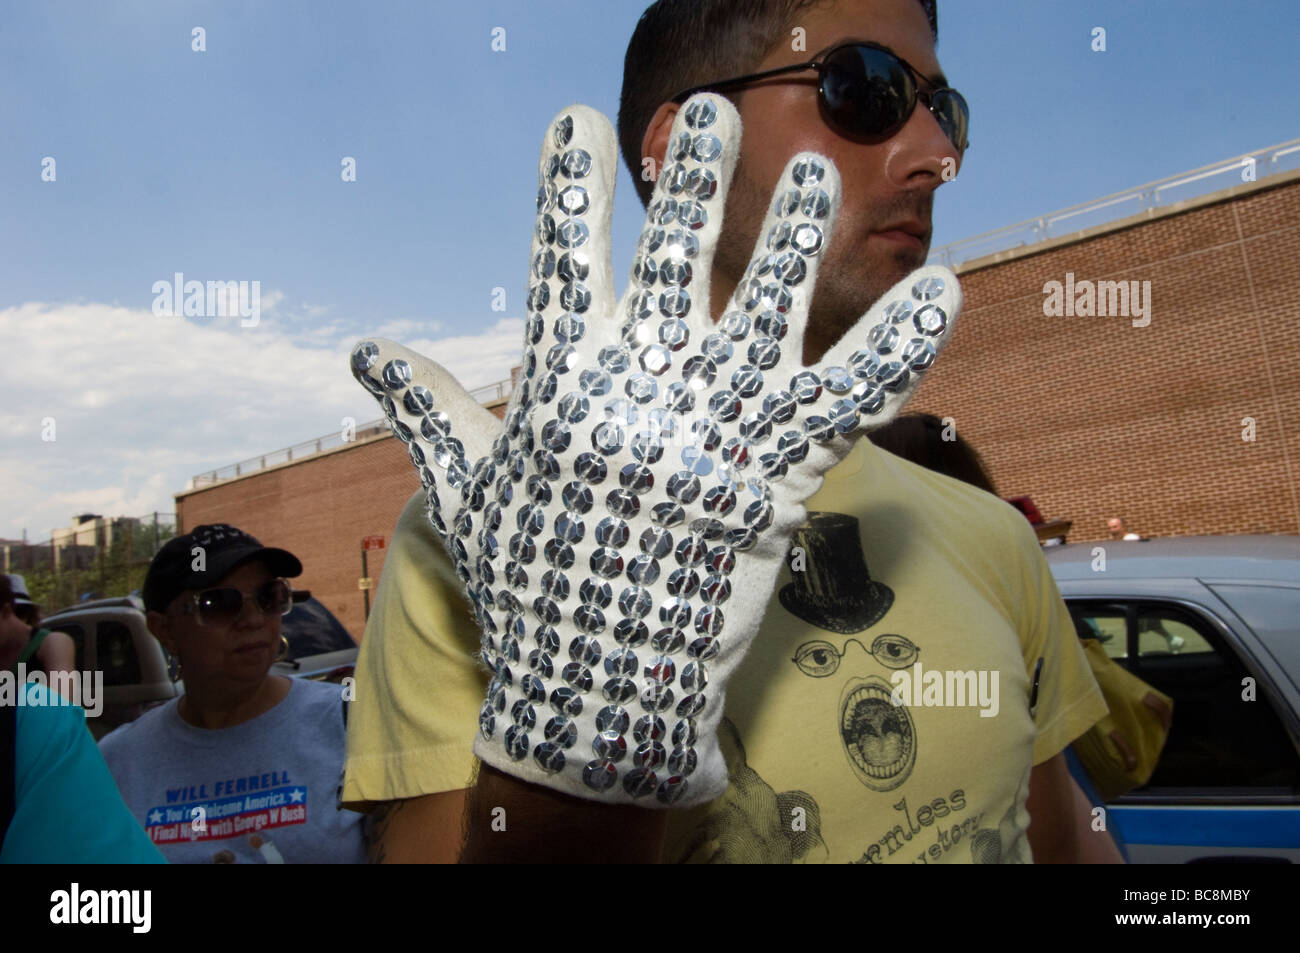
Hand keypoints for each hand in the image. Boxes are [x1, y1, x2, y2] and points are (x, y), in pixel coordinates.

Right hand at [351, 94, 959, 805]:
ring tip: (819, 172)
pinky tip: (943, 290)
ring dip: (797, 237)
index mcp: (564, 390)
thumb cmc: (529, 586)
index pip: (563, 266)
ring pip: (768, 310)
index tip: (578, 122)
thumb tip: (366, 348)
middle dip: (694, 185)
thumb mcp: (465, 492)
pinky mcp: (782, 475)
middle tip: (711, 117)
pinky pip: (851, 396)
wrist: (600, 690)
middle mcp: (644, 393)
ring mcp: (717, 429)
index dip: (571, 192)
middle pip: (677, 264)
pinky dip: (901, 344)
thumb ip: (428, 410)